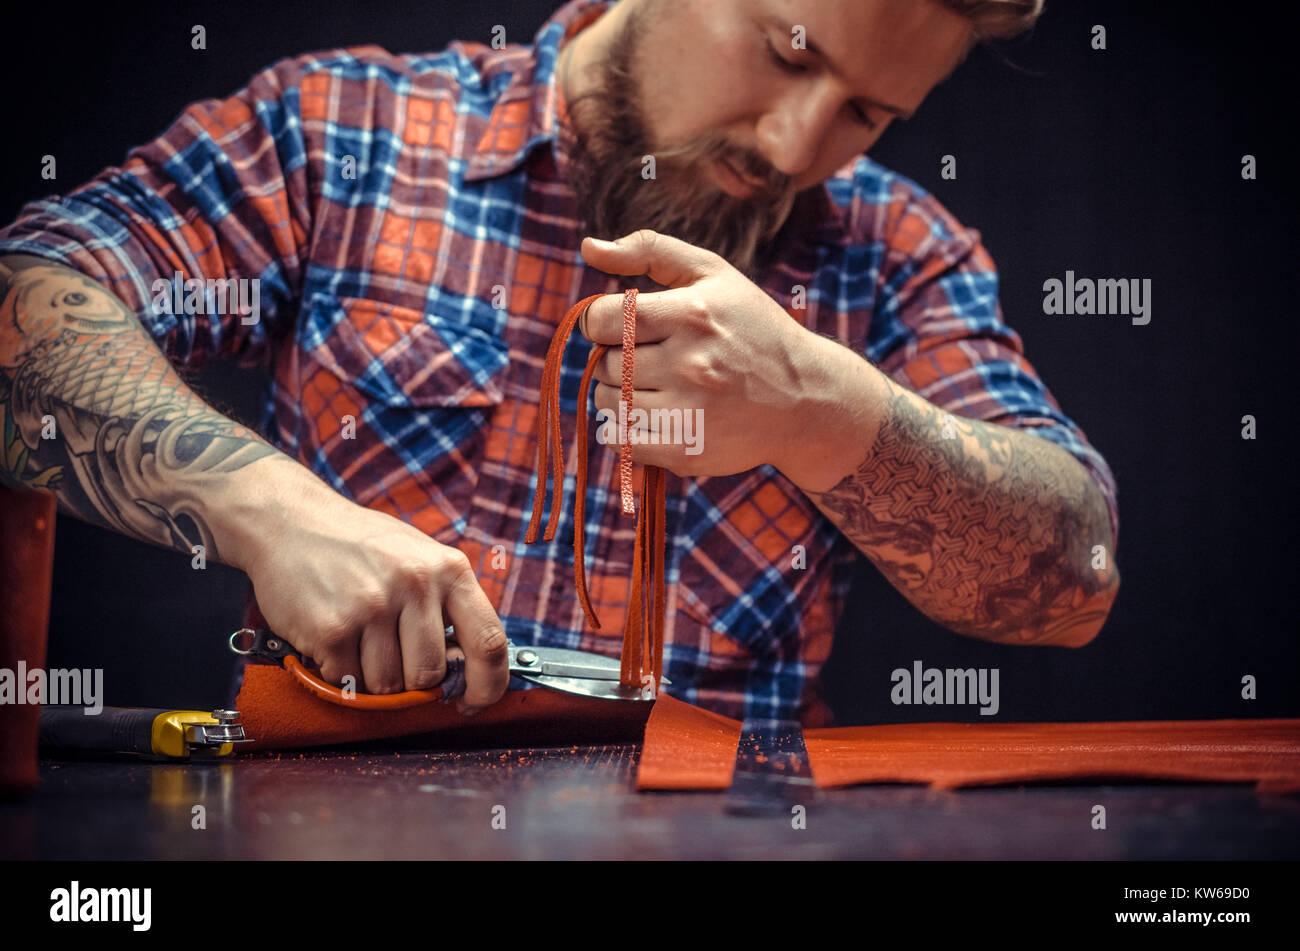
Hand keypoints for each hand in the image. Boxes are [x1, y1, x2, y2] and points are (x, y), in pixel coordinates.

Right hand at [238, 474, 509, 713]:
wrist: (290, 521)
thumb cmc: (361, 547)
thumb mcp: (420, 558)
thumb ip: (446, 607)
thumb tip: (463, 671)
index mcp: (449, 569)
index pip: (489, 642)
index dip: (487, 685)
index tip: (471, 702)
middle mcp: (415, 585)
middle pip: (430, 674)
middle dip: (411, 679)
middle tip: (390, 653)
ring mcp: (372, 607)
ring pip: (388, 684)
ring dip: (372, 675)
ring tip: (358, 635)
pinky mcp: (332, 628)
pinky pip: (348, 680)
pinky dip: (340, 670)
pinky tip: (333, 634)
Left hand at [578, 229, 821, 478]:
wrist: (805, 398)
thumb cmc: (752, 327)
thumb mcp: (713, 273)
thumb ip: (650, 250)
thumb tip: (588, 245)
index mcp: (692, 314)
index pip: (602, 319)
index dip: (601, 322)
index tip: (618, 325)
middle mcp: (689, 364)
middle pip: (604, 363)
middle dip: (616, 358)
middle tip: (649, 357)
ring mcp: (688, 412)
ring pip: (607, 402)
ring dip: (618, 393)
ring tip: (652, 385)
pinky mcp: (687, 450)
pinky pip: (620, 440)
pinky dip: (624, 429)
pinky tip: (653, 414)